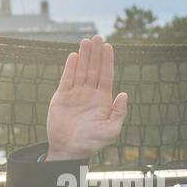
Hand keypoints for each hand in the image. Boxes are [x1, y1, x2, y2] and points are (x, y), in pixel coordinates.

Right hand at [45, 36, 127, 160]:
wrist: (69, 149)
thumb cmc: (91, 143)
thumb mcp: (111, 130)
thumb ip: (119, 112)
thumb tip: (124, 93)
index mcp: (103, 100)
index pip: (106, 76)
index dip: (107, 61)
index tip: (108, 46)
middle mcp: (90, 94)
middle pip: (94, 69)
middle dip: (96, 53)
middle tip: (97, 36)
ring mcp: (76, 94)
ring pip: (81, 70)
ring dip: (84, 56)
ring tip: (86, 40)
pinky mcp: (62, 96)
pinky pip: (67, 78)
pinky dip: (70, 67)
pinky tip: (74, 55)